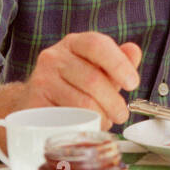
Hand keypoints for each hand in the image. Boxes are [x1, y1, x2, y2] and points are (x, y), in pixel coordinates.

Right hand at [21, 32, 141, 127]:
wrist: (35, 100)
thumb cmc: (73, 84)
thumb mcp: (98, 68)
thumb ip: (119, 60)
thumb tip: (134, 52)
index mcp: (74, 43)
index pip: (97, 45)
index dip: (119, 64)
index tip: (133, 83)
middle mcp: (54, 57)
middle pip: (93, 79)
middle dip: (114, 102)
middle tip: (121, 114)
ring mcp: (42, 79)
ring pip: (82, 102)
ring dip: (101, 116)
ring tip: (106, 120)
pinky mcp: (35, 103)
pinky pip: (68, 119)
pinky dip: (84, 125)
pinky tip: (88, 125)